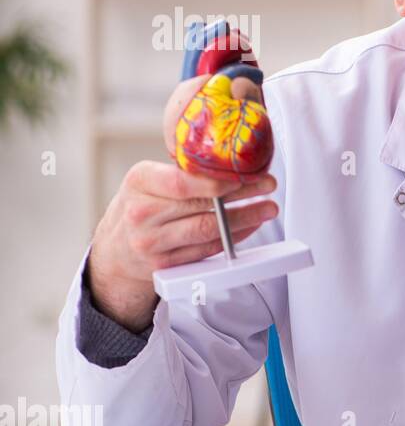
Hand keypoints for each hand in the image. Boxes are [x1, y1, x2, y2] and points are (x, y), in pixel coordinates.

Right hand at [86, 162, 277, 332]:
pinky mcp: (167, 265)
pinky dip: (234, 237)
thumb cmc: (140, 205)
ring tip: (267, 208)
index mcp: (139, 183)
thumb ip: (182, 171)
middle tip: (267, 185)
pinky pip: (208, 249)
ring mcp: (153, 242)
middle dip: (242, 195)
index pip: (182, 183)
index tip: (244, 173)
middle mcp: (142, 214)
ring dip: (245, 218)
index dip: (217, 180)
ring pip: (208, 230)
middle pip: (201, 206)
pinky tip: (250, 225)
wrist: (116, 249)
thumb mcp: (148, 179)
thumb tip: (229, 160)